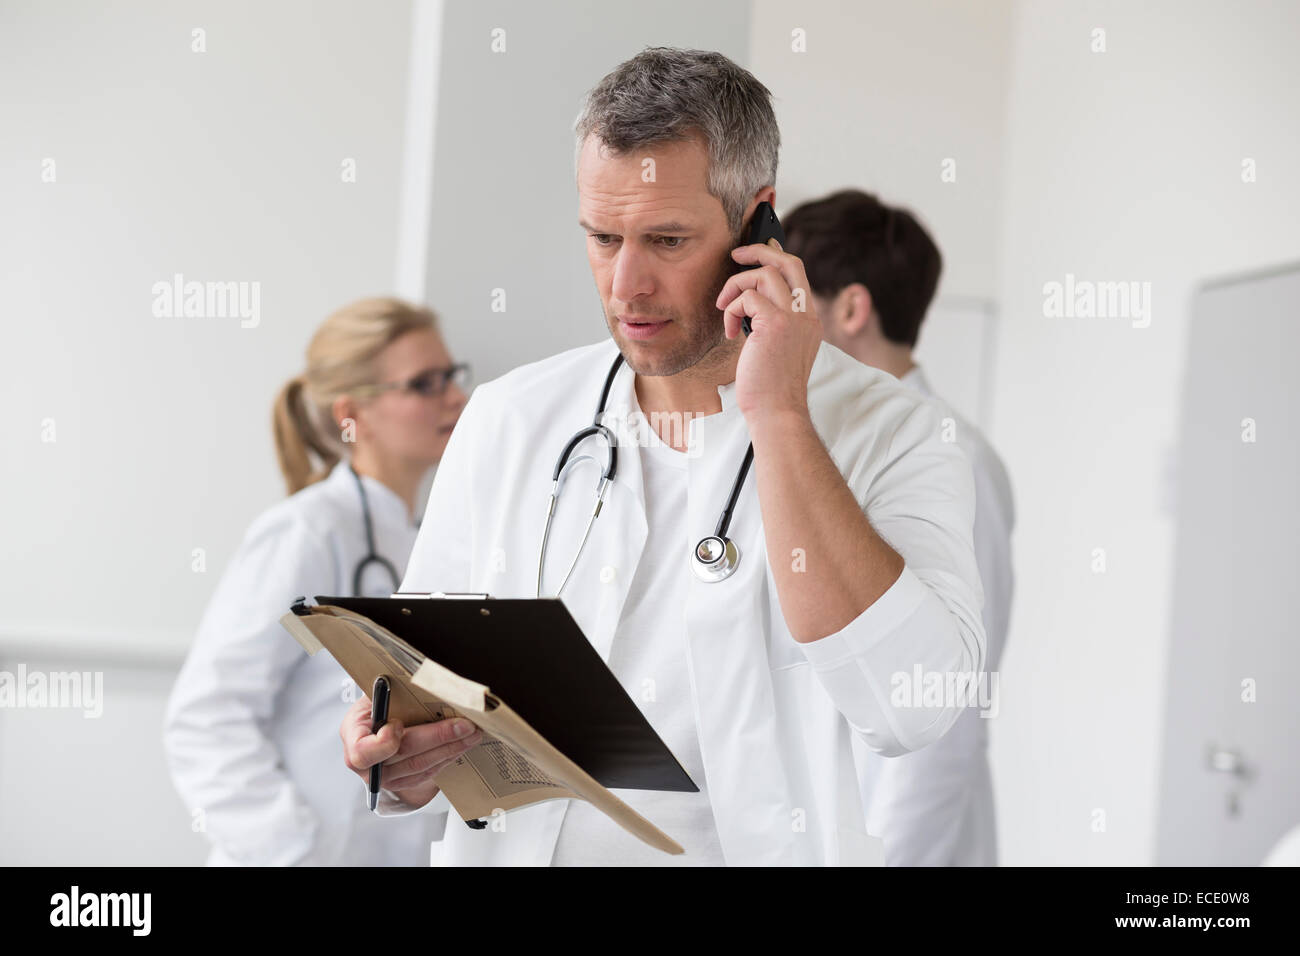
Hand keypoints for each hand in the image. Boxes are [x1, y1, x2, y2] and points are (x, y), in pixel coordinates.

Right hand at [340, 694, 482, 809]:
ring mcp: (385, 777)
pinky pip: (428, 774)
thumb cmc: (378, 703)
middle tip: (464, 725)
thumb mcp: (376, 691)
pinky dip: (447, 757)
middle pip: (403, 755)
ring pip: (420, 766)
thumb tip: (422, 679)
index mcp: (353, 735)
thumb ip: (390, 690)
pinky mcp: (403, 782)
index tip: (399, 725)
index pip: (362, 752)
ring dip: (450, 748)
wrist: (378, 721)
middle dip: (437, 737)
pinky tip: (462, 743)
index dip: (384, 743)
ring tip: (471, 732)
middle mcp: (366, 764)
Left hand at [715, 237, 821, 421]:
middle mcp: (806, 315)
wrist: (777, 412)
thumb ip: (771, 323)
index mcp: (809, 320)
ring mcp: (793, 318)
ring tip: (725, 307)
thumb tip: (749, 302)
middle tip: (737, 253)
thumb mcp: (776, 349)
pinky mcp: (775, 325)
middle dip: (760, 250)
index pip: (797, 275)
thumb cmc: (771, 388)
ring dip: (736, 285)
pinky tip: (729, 331)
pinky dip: (731, 309)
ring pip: (765, 274)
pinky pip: (747, 298)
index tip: (758, 252)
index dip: (776, 257)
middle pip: (788, 262)